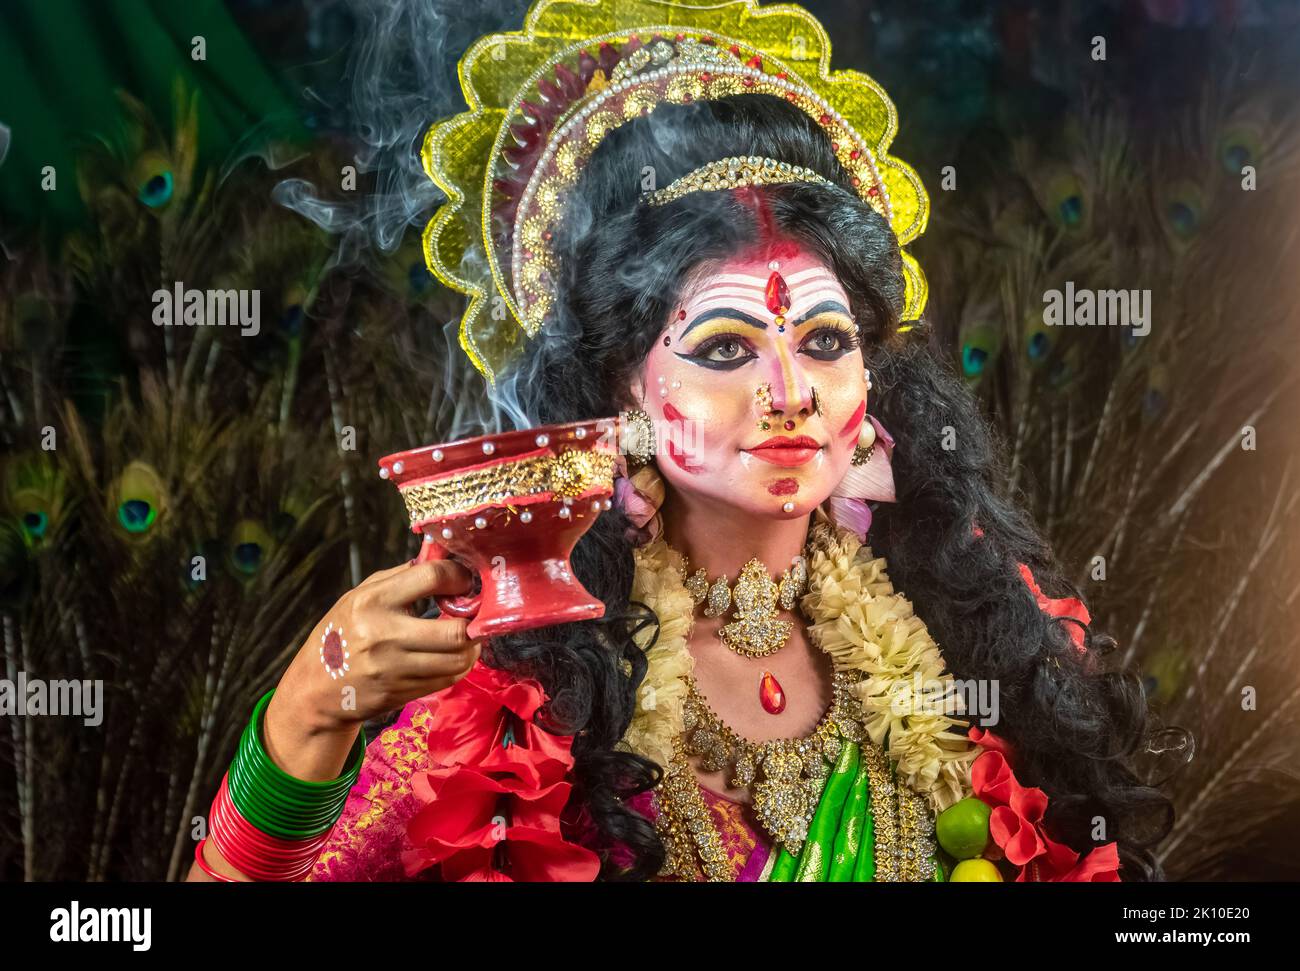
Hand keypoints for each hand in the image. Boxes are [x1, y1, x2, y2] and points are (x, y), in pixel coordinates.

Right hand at [265, 559, 482, 777]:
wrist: (315, 687)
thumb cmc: (342, 632)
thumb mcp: (359, 595)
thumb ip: (400, 577)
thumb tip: (441, 557)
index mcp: (373, 601)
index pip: (431, 577)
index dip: (458, 576)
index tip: (464, 580)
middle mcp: (383, 635)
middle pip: (455, 631)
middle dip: (473, 622)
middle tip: (474, 615)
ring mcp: (392, 669)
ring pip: (457, 660)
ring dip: (471, 647)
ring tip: (467, 635)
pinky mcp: (399, 692)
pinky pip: (446, 679)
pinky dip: (458, 666)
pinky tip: (453, 655)